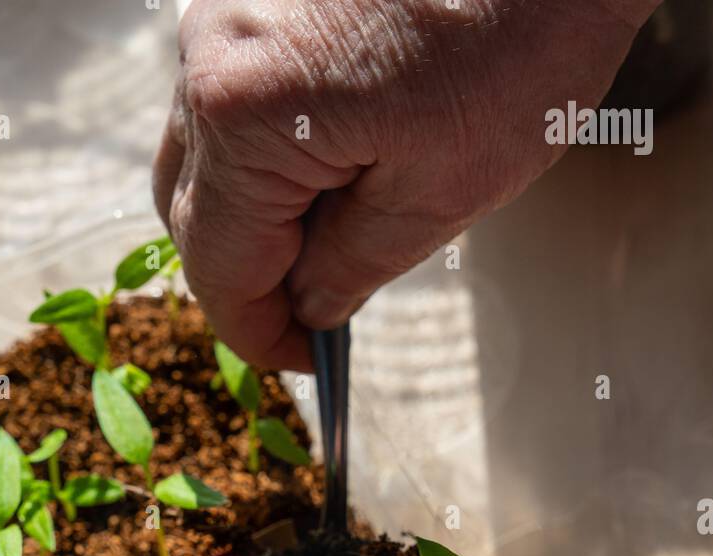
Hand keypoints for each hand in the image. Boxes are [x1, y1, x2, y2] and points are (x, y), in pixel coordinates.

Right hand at [154, 0, 655, 367]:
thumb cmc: (520, 27)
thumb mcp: (444, 187)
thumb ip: (356, 264)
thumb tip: (311, 307)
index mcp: (244, 115)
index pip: (217, 266)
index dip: (259, 334)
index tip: (305, 362)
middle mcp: (207, 56)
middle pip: (192, 209)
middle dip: (251, 274)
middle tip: (319, 311)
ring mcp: (224, 10)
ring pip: (206, 152)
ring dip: (258, 211)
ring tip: (339, 235)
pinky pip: (233, 97)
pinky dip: (268, 151)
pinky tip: (338, 161)